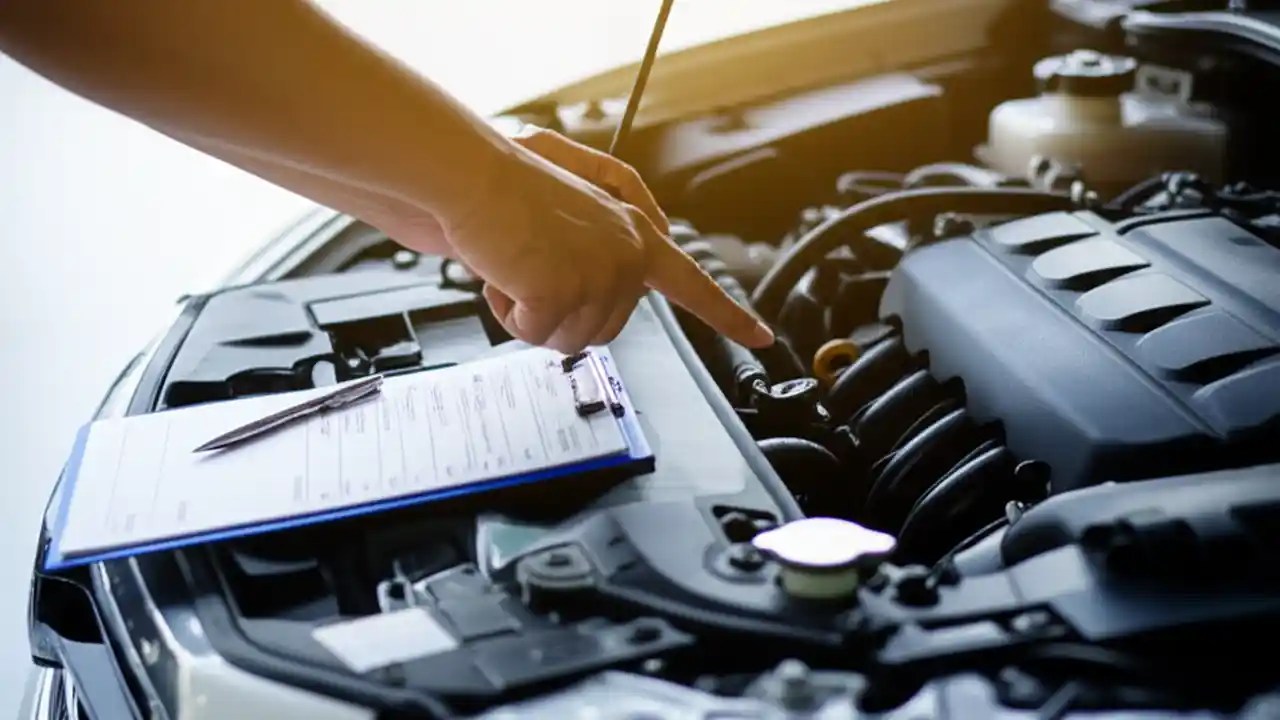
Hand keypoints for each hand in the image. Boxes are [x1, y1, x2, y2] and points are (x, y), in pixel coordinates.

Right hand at [427, 127, 774, 353]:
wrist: (472, 174)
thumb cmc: (513, 186)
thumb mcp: (578, 214)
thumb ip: (608, 251)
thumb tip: (616, 287)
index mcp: (639, 233)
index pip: (695, 284)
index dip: (728, 316)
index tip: (761, 337)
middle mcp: (629, 255)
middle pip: (604, 330)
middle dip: (562, 313)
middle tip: (535, 268)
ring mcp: (599, 275)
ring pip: (569, 340)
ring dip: (533, 314)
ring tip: (519, 265)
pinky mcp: (562, 292)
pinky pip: (534, 335)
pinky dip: (509, 313)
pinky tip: (505, 273)